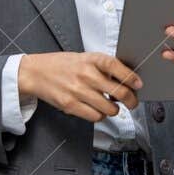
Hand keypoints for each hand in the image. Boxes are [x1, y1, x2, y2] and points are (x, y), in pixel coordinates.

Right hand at [17, 52, 141, 122]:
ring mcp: (78, 91)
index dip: (131, 77)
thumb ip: (102, 67)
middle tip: (132, 102)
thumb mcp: (83, 58)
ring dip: (114, 110)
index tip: (139, 84)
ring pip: (109, 108)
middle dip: (130, 100)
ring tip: (110, 105)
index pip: (116, 67)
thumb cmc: (61, 65)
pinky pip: (95, 116)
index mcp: (90, 59)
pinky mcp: (70, 105)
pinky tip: (97, 109)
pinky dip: (100, 115)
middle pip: (118, 92)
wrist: (35, 73)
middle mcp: (85, 74)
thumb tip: (127, 79)